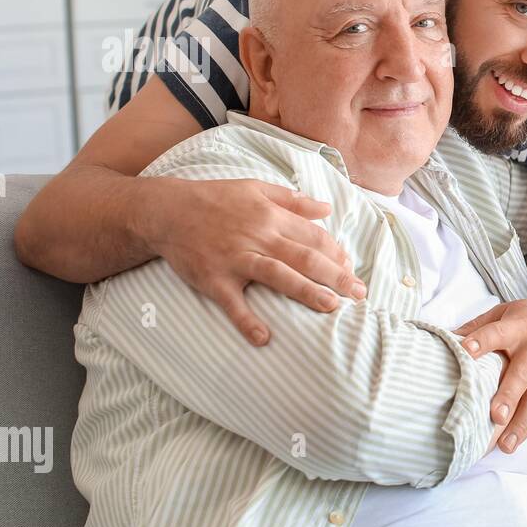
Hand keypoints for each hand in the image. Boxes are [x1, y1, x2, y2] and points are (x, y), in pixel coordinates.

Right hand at [145, 178, 366, 345]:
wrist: (166, 211)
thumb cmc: (215, 199)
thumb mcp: (256, 188)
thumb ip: (293, 199)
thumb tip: (327, 208)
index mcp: (271, 216)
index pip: (315, 237)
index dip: (337, 253)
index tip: (351, 269)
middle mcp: (258, 236)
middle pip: (305, 257)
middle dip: (336, 276)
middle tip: (359, 294)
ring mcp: (235, 258)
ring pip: (278, 275)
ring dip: (306, 292)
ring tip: (331, 307)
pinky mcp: (213, 279)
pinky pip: (232, 303)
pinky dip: (246, 320)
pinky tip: (264, 338)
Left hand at [454, 294, 526, 453]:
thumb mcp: (511, 311)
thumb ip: (480, 325)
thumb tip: (446, 337)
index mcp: (519, 326)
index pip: (497, 332)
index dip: (482, 341)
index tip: (465, 350)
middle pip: (521, 374)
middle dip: (508, 395)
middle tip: (495, 415)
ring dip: (522, 423)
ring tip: (506, 445)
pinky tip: (517, 441)